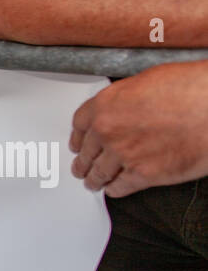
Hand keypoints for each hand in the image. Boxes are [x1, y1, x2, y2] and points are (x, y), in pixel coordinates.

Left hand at [70, 60, 207, 196]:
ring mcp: (123, 154)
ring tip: (93, 183)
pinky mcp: (142, 174)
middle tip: (82, 167)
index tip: (78, 143)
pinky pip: (119, 187)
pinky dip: (115, 189)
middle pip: (85, 152)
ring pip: (98, 173)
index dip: (78, 136)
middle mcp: (109, 130)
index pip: (79, 124)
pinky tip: (114, 189)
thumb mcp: (149, 81)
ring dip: (94, 179)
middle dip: (84, 161)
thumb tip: (123, 108)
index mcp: (107, 104)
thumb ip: (126, 99)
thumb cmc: (193, 89)